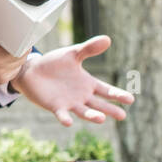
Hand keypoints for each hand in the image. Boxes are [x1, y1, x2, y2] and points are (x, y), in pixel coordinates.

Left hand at [9, 35, 135, 125]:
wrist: (31, 70)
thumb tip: (108, 39)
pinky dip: (65, 118)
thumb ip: (88, 49)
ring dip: (92, 115)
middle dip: (110, 109)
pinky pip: (62, 114)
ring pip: (83, 111)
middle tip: (122, 116)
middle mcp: (81, 96)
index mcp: (88, 84)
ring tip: (101, 119)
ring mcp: (69, 102)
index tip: (130, 99)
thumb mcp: (72, 54)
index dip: (117, 95)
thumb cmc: (54, 63)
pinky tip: (69, 122)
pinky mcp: (55, 106)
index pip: (106, 90)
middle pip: (99, 105)